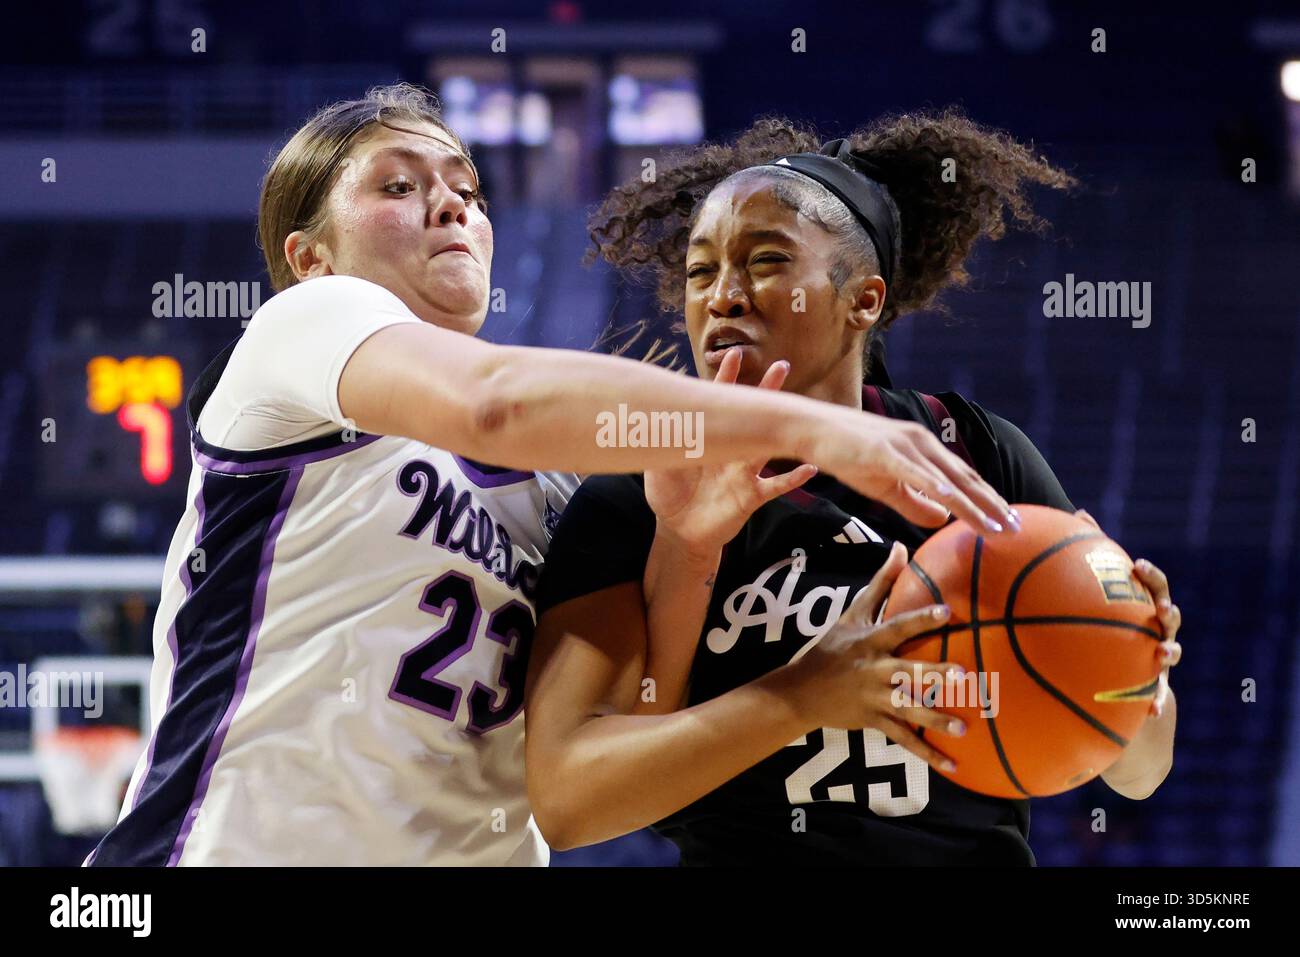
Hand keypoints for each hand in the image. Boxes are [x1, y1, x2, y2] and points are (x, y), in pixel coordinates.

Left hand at [646, 349, 818, 555]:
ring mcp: (743, 472)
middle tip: (782, 366)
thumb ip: (659, 443)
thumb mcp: (657, 466)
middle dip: (765, 391)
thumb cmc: (668, 494)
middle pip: (750, 417)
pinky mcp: (750, 495)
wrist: (678, 531)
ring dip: (781, 428)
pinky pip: (776, 486)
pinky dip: (793, 478)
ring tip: (800, 410)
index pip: (719, 403)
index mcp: (708, 439)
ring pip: (766, 445)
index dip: (726, 379)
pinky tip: (810, 468)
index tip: (733, 355)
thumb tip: (651, 416)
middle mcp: (730, 450)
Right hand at [781, 541, 967, 772]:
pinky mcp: (873, 721)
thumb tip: (900, 547)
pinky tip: (952, 765)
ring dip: (935, 719)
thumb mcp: (851, 613)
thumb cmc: (831, 647)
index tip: (947, 612)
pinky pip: (904, 740)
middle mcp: (873, 671)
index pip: (898, 627)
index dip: (921, 619)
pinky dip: (927, 754)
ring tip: (962, 727)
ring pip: (908, 710)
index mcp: (869, 642)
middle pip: (907, 672)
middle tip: (963, 675)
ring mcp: (874, 699)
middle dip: (933, 674)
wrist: (800, 692)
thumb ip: (880, 583)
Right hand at [800, 389, 1017, 534]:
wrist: (814, 429)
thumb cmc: (848, 455)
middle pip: (966, 478)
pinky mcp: (884, 451)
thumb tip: (943, 520)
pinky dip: (935, 487)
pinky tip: (950, 503)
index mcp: (926, 451)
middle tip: (1017, 529)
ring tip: (994, 524)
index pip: (966, 478)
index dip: (990, 501)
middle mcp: (923, 444)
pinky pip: (914, 473)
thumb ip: (914, 503)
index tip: (1011, 523)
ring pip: (946, 479)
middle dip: (993, 505)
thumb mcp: (886, 486)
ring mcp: (905, 446)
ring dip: (973, 504)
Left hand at [1075, 509, 1181, 717]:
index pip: (1152, 585)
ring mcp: (1158, 655)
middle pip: (1169, 615)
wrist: (1115, 666)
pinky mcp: (1152, 683)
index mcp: (1141, 605)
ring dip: (1171, 651)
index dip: (1148, 574)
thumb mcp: (1096, 591)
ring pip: (1171, 651)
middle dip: (1166, 610)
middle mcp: (1155, 628)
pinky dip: (1155, 701)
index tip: (1136, 564)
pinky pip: (1156, 694)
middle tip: (1161, 608)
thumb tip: (1078, 513)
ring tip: (1164, 653)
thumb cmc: (1104, 621)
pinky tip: (1149, 713)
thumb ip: (1087, 556)